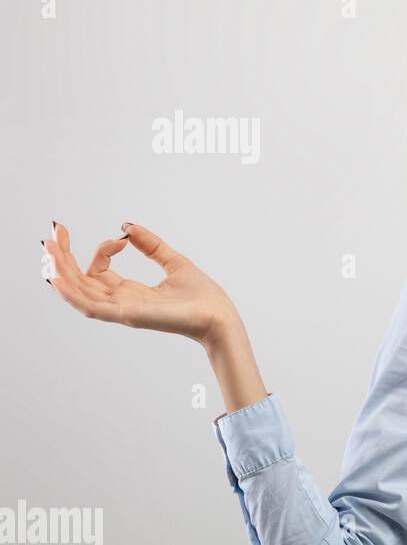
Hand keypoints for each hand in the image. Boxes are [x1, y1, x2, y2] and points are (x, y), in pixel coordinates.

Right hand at [40, 221, 240, 347]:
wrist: (220, 317)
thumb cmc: (203, 298)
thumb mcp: (174, 262)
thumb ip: (151, 246)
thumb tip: (128, 228)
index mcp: (130, 292)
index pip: (99, 270)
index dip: (103, 249)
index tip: (123, 239)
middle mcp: (121, 302)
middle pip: (81, 281)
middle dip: (63, 258)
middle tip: (53, 233)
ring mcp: (122, 310)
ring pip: (80, 291)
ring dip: (61, 270)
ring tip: (49, 246)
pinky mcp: (128, 315)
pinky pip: (91, 307)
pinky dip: (72, 294)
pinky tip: (57, 277)